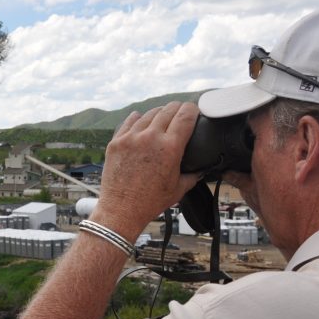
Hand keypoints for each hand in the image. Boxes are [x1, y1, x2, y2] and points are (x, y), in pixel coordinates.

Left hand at [92, 102, 201, 236]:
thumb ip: (193, 175)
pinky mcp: (116, 142)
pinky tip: (141, 117)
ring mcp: (131, 138)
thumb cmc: (150, 202)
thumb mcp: (179, 189)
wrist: (121, 209)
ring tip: (163, 115)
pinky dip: (138, 118)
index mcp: (170, 148)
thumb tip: (202, 169)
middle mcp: (150, 138)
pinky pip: (129, 122)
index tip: (195, 110)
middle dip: (178, 108)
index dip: (193, 109)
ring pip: (149, 114)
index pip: (185, 116)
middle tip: (181, 111)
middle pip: (168, 110)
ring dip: (159, 112)